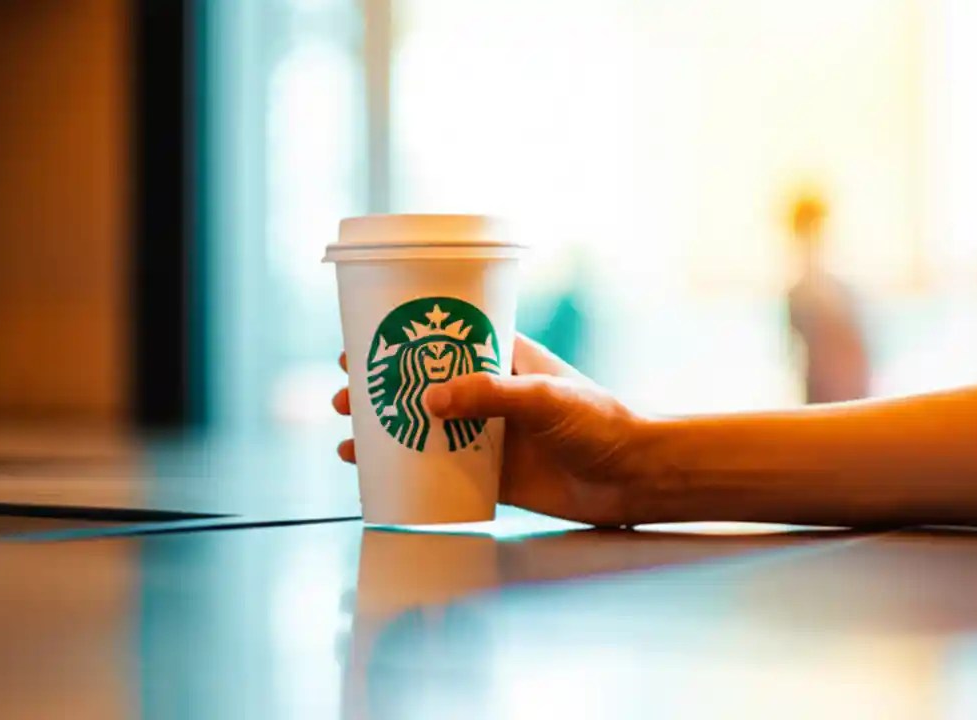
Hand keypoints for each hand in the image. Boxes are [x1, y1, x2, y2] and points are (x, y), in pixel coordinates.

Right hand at [333, 335, 649, 526]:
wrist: (633, 478)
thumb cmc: (601, 422)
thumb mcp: (544, 397)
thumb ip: (490, 396)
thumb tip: (430, 399)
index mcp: (505, 358)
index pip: (442, 340)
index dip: (400, 340)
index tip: (361, 343)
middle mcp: (491, 394)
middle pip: (421, 384)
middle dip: (379, 389)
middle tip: (343, 394)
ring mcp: (489, 435)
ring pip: (423, 429)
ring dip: (385, 431)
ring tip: (347, 437)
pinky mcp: (492, 475)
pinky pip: (438, 471)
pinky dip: (405, 471)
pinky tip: (376, 476)